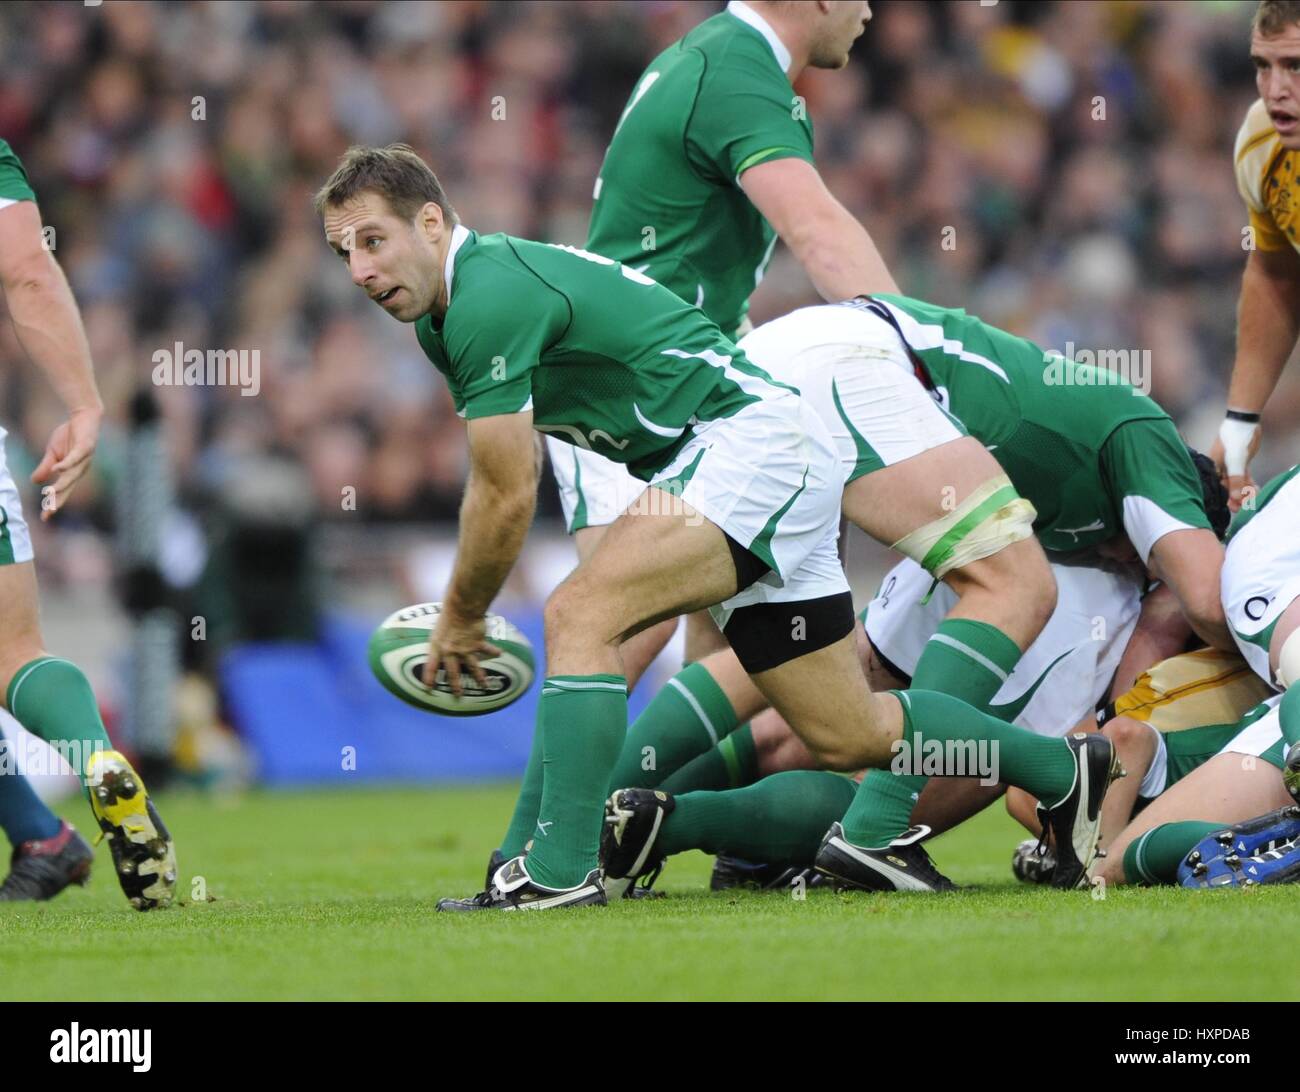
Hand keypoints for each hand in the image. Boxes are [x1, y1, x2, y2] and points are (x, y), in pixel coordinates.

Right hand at [30, 406, 101, 521]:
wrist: (82, 417)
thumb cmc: (69, 436)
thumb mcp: (52, 453)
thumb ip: (45, 467)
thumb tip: (35, 482)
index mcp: (72, 472)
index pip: (63, 491)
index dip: (54, 503)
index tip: (45, 517)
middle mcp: (80, 469)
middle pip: (69, 487)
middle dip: (59, 500)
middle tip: (50, 512)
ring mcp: (84, 458)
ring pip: (72, 475)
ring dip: (61, 484)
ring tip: (50, 493)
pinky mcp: (85, 446)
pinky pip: (76, 457)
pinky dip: (67, 463)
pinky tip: (57, 469)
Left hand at [422, 606, 500, 697]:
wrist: (462, 609)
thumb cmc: (448, 614)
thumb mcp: (438, 627)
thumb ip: (440, 637)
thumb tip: (440, 640)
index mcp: (438, 647)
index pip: (431, 666)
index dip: (429, 678)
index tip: (428, 689)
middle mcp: (451, 651)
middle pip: (453, 673)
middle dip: (456, 685)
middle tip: (458, 695)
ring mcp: (465, 649)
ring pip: (473, 667)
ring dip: (479, 677)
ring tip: (485, 685)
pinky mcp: (477, 644)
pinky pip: (486, 649)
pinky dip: (493, 651)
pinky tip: (500, 653)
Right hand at [1210, 424, 1261, 512]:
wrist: (1244, 421)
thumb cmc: (1234, 439)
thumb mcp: (1236, 461)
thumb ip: (1236, 480)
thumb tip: (1237, 498)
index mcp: (1213, 468)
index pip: (1216, 487)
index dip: (1224, 499)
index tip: (1232, 508)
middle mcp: (1220, 468)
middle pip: (1226, 487)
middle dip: (1234, 498)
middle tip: (1242, 508)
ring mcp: (1231, 465)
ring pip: (1237, 482)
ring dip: (1244, 491)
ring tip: (1252, 500)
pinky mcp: (1241, 462)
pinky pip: (1244, 476)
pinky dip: (1249, 483)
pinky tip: (1256, 490)